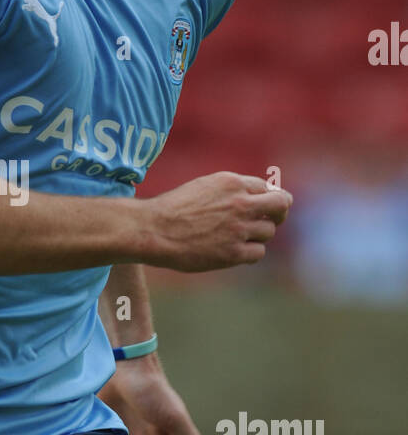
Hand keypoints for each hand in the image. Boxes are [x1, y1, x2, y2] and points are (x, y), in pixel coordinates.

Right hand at [141, 172, 291, 271]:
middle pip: (281, 205)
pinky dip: (250, 252)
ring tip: (237, 238)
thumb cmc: (172, 208)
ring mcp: (239, 228)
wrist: (154, 229)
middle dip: (279, 213)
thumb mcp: (202, 187)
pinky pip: (258, 252)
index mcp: (231, 182)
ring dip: (258, 235)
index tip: (263, 207)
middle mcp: (240, 203)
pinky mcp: (234, 252)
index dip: (267, 198)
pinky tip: (235, 251)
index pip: (267, 188)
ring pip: (269, 231)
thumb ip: (228, 190)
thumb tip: (252, 199)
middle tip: (272, 220)